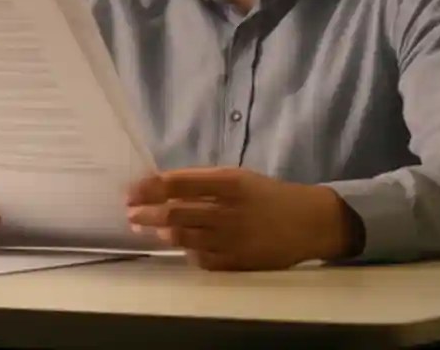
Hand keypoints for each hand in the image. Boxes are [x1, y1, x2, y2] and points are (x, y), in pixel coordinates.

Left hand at [126, 167, 361, 270]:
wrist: (308, 223)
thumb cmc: (269, 195)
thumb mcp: (239, 178)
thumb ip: (204, 183)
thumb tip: (164, 187)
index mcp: (228, 183)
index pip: (177, 184)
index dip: (149, 188)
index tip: (131, 191)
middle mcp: (226, 211)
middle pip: (174, 212)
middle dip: (146, 213)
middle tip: (131, 213)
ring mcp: (230, 239)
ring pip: (183, 236)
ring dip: (162, 231)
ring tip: (151, 227)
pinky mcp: (235, 262)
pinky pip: (200, 258)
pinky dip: (188, 250)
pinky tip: (182, 245)